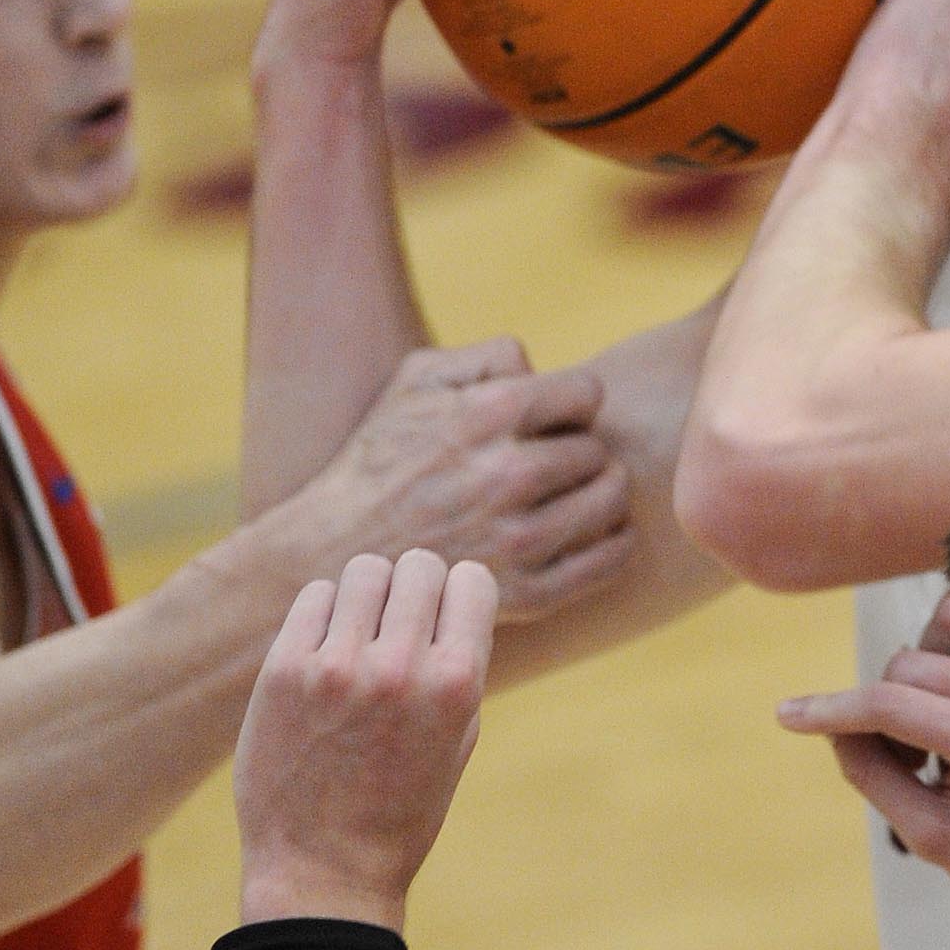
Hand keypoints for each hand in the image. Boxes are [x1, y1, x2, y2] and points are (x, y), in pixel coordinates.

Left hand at [235, 551, 497, 930]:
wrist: (323, 869)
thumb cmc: (401, 810)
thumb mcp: (456, 741)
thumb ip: (460, 666)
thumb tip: (448, 597)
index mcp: (455, 685)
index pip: (472, 581)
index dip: (462, 595)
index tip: (447, 618)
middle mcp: (399, 667)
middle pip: (419, 565)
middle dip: (417, 588)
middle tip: (402, 625)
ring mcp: (336, 666)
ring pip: (364, 571)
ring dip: (369, 594)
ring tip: (362, 635)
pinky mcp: (283, 670)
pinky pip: (314, 598)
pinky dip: (326, 615)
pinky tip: (326, 651)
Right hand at [313, 340, 633, 619]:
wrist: (337, 551)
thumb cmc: (382, 457)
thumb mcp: (416, 379)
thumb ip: (490, 356)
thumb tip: (544, 371)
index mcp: (487, 414)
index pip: (588, 394)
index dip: (571, 403)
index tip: (550, 421)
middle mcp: (507, 474)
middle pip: (599, 449)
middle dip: (579, 451)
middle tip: (550, 466)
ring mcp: (519, 539)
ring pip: (613, 500)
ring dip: (600, 494)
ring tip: (572, 495)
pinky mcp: (527, 593)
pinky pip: (611, 559)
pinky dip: (613, 542)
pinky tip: (588, 534)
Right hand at [777, 593, 949, 890]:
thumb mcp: (934, 836)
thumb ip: (878, 778)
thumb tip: (835, 729)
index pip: (888, 706)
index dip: (831, 709)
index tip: (786, 716)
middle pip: (906, 668)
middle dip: (882, 707)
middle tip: (909, 762)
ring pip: (944, 622)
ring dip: (921, 661)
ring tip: (937, 718)